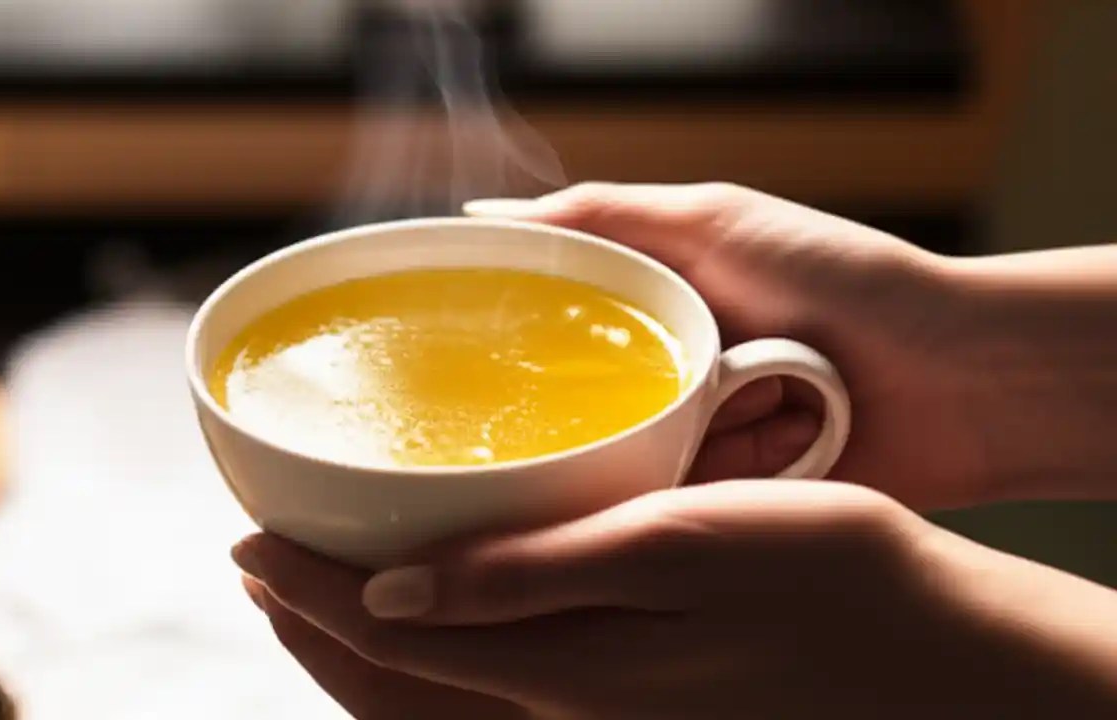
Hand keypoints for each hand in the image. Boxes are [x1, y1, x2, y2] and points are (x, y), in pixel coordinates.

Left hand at [235, 481, 1116, 718]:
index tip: (245, 540)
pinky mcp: (630, 716)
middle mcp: (566, 717)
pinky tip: (437, 632)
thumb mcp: (684, 551)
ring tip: (319, 598)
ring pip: (430, 708)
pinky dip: (427, 676)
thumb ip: (533, 576)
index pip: (387, 639)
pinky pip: (487, 710)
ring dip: (357, 655)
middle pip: (391, 688)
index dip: (303, 591)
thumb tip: (394, 591)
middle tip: (258, 564)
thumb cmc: (833, 584)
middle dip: (310, 627)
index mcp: (564, 671)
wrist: (943, 662)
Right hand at [466, 183, 990, 509]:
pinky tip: (757, 454)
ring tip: (748, 408)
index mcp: (662, 310)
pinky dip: (713, 483)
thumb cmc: (849, 282)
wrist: (962, 376)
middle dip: (599, 407)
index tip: (477, 362)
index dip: (523, 345)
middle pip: (587, 407)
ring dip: (673, 443)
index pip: (560, 333)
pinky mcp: (739, 503)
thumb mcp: (719, 220)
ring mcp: (708, 442)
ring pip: (633, 462)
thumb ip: (608, 215)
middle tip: (606, 402)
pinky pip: (686, 506)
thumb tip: (493, 218)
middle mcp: (675, 378)